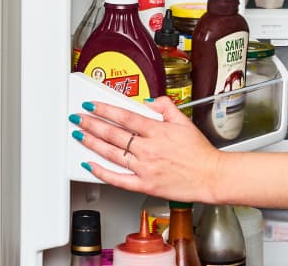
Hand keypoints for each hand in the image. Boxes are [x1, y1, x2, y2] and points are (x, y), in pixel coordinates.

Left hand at [72, 96, 223, 202]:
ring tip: (80, 135)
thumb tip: (148, 102)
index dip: (106, 110)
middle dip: (93, 124)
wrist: (208, 176)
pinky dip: (102, 172)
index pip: (125, 117)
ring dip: (93, 143)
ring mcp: (144, 168)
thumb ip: (166, 106)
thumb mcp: (184, 121)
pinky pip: (118, 179)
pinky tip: (90, 165)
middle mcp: (148, 148)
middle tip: (79, 118)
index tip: (93, 105)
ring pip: (112, 153)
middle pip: (114, 134)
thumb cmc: (198, 151)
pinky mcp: (144, 185)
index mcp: (158, 130)